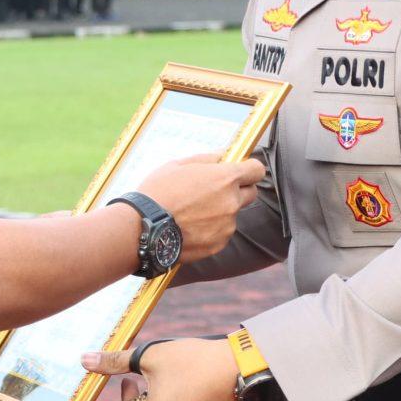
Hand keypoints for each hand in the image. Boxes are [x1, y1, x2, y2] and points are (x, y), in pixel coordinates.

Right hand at [138, 155, 265, 262]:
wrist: (143, 229)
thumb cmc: (158, 192)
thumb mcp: (178, 165)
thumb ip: (207, 159)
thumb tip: (223, 155)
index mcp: (225, 178)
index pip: (257, 170)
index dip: (250, 169)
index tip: (242, 170)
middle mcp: (231, 202)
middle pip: (250, 193)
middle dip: (238, 190)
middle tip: (215, 191)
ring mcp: (226, 225)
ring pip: (232, 215)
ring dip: (221, 212)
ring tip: (193, 212)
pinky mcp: (218, 244)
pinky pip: (221, 233)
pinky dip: (211, 230)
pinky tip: (190, 227)